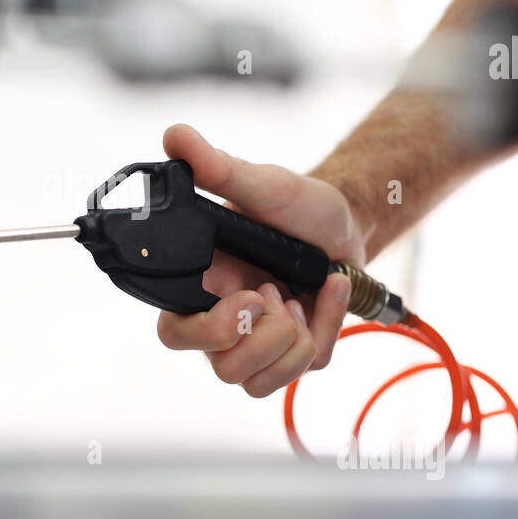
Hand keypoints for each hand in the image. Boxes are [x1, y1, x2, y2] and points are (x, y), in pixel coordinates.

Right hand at [155, 124, 366, 396]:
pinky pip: (304, 369)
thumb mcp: (260, 183)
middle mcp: (222, 322)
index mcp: (199, 288)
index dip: (206, 328)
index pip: (173, 332)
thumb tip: (175, 136)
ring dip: (291, 338)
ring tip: (297, 295)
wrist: (344, 224)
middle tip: (274, 292)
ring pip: (256, 382)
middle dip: (259, 335)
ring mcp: (257, 342)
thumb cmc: (294, 206)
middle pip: (220, 368)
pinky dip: (325, 326)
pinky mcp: (294, 353)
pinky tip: (327, 291)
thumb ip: (215, 166)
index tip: (244, 293)